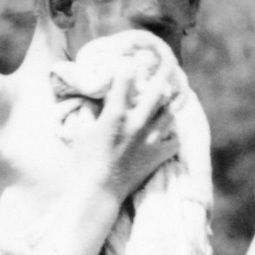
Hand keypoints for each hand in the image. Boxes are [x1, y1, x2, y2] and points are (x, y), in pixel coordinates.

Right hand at [70, 64, 179, 199]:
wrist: (98, 192)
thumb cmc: (83, 162)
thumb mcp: (80, 132)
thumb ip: (90, 114)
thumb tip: (94, 102)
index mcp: (115, 114)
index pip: (125, 79)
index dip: (128, 67)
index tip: (130, 62)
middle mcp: (137, 123)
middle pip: (157, 91)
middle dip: (160, 78)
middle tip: (162, 71)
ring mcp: (151, 139)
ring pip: (169, 113)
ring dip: (166, 105)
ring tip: (166, 100)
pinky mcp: (159, 156)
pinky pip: (175, 140)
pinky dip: (172, 135)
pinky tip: (167, 132)